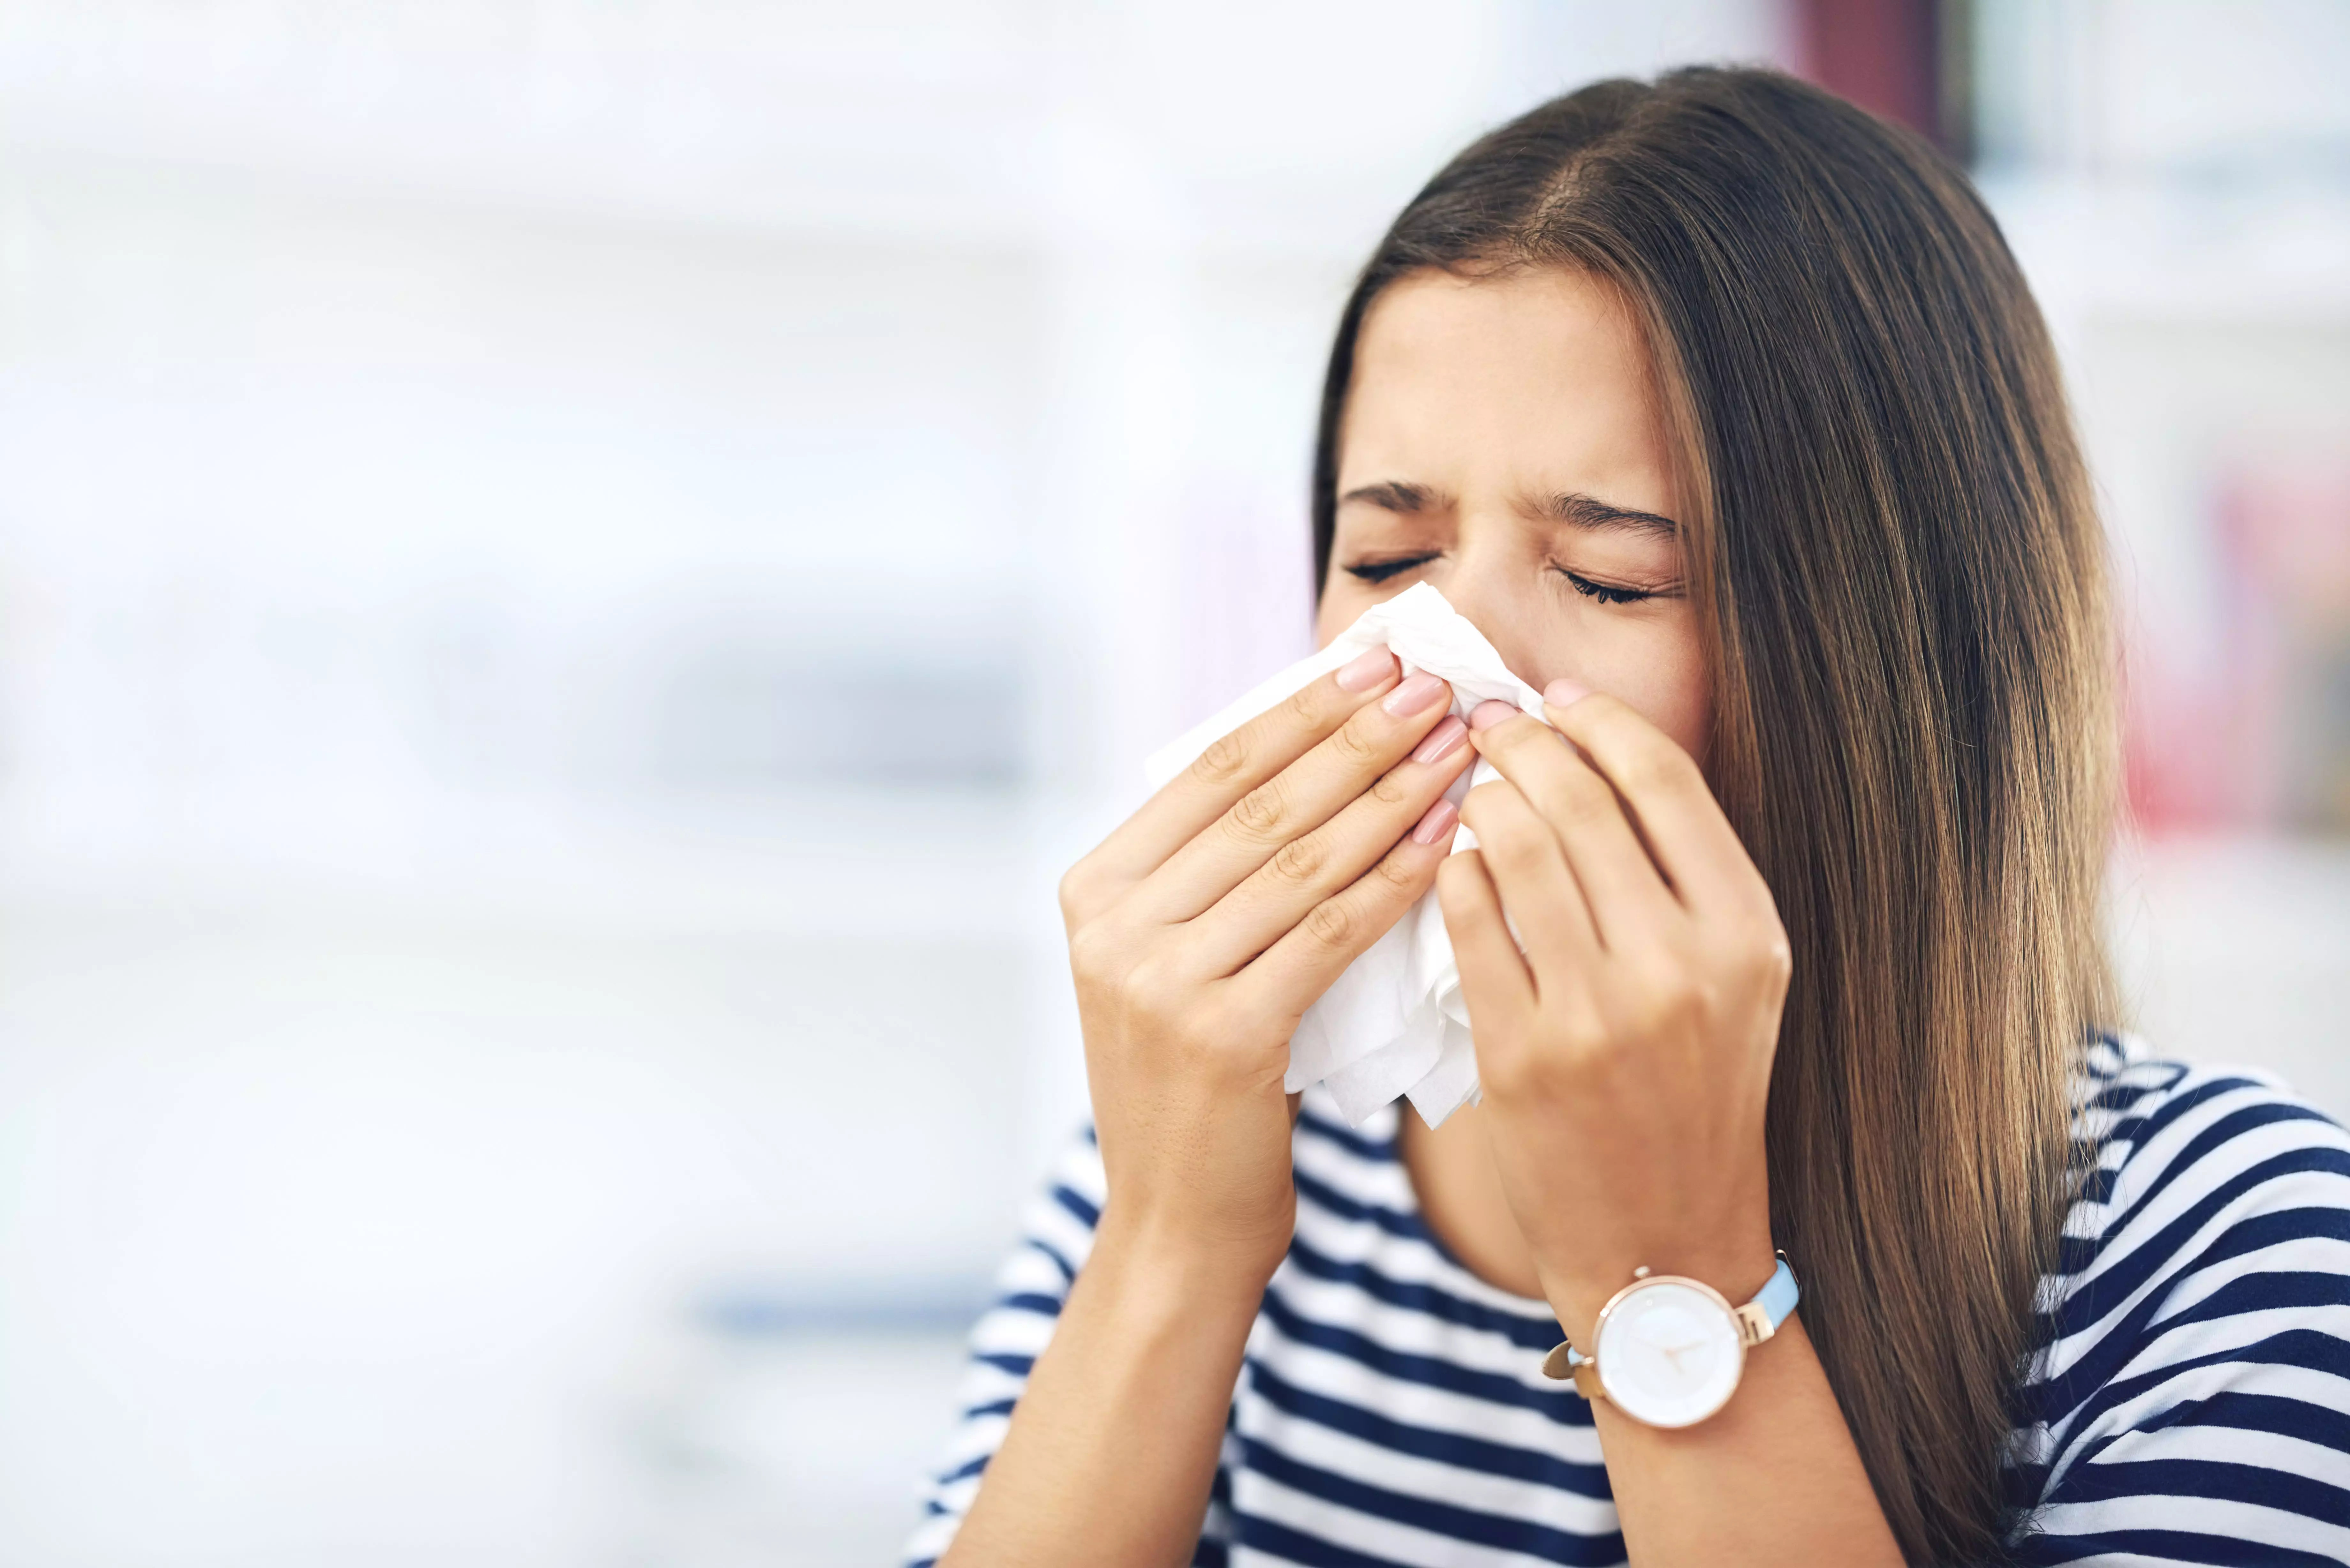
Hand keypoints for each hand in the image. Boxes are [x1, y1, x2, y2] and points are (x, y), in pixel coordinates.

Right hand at [1057, 651, 1473, 1276]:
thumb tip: (1316, 753)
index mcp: (1094, 891)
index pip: (1210, 770)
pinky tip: (1450, 835)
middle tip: (1435, 684)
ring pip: (1301, 860)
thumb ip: (1216, 873)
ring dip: (1391, 792)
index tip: (1376, 662)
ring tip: (1459, 743)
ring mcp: (1159, 982)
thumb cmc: (1200, 1088)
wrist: (1175, 1225)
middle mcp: (1114, 929)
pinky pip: (1330, 933)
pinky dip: (1396, 877)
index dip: (1300, 709)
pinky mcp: (1223, 1037)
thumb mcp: (1175, 963)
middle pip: (1259, 804)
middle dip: (1357, 734)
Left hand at [1437, 688, 1790, 1344]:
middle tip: (1485, 721)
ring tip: (1468, 786)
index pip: (1663, 778)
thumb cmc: (1693, 1096)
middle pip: (1580, 799)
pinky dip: (1452, 874)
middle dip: (1521, 741)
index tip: (1554, 697)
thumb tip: (1592, 743)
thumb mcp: (1734, 980)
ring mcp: (1598, 1013)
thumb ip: (1681, 872)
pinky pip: (1469, 922)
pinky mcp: (1522, 1055)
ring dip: (1480, 798)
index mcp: (1746, 934)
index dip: (1597, 719)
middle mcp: (1681, 966)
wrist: (1665, 1245)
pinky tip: (1450, 862)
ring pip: (1515, 848)